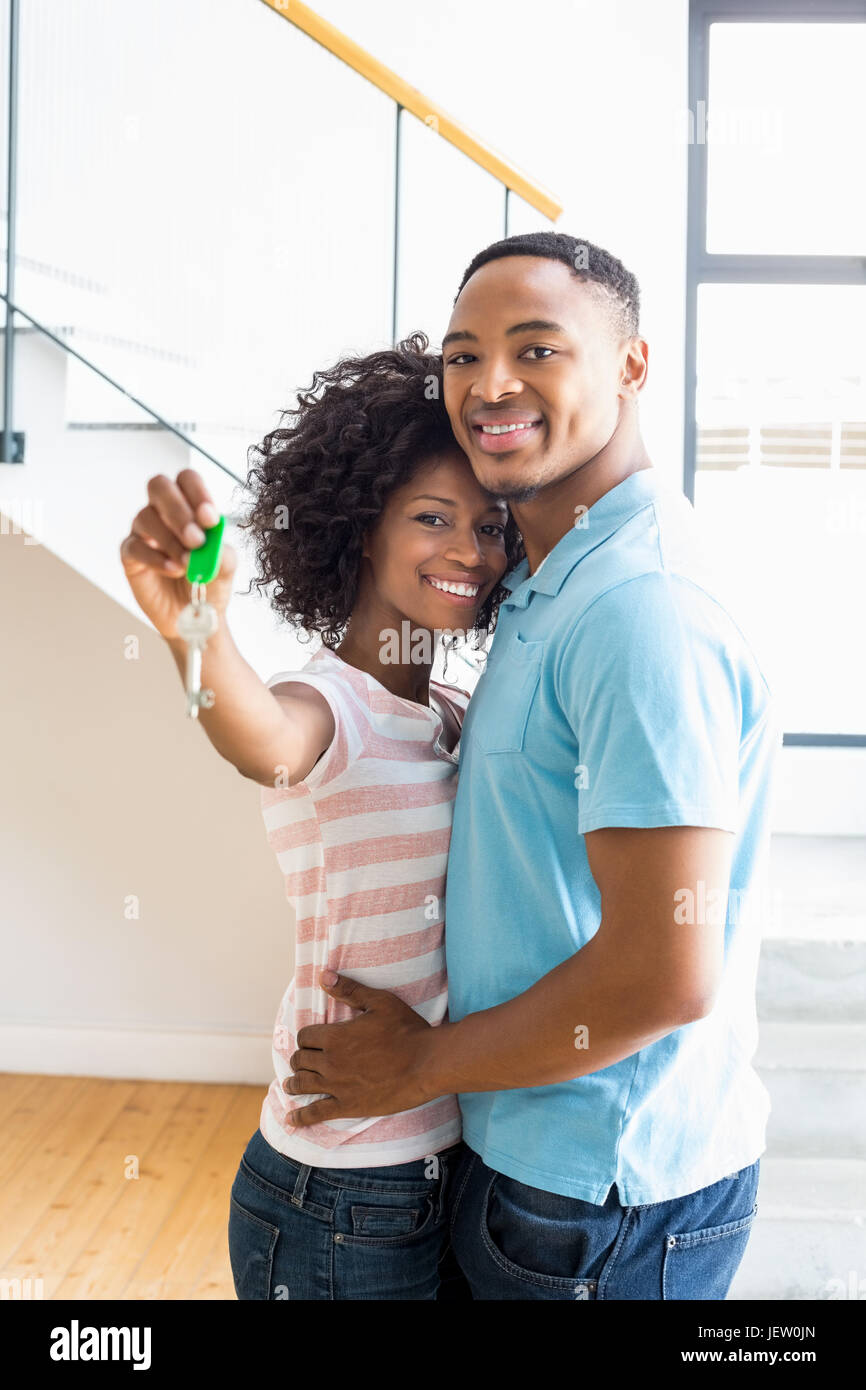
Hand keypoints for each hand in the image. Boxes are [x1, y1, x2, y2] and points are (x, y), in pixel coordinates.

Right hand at [119, 468, 236, 639]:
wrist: (195, 615)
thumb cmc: (209, 582)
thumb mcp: (225, 566)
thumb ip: (221, 549)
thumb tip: (210, 536)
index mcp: (190, 506)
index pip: (187, 480)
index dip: (198, 493)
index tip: (210, 519)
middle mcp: (163, 512)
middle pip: (159, 487)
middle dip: (179, 511)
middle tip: (196, 539)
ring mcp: (144, 531)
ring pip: (146, 516)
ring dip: (170, 540)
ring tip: (188, 563)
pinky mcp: (130, 554)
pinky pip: (135, 546)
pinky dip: (156, 559)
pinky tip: (173, 570)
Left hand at [283, 972, 435, 1124]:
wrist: (427, 1063)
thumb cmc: (406, 1029)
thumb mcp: (379, 1002)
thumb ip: (349, 990)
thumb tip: (323, 975)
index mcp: (335, 1036)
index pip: (305, 1037)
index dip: (306, 1038)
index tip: (311, 1041)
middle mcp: (331, 1062)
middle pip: (300, 1061)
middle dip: (300, 1059)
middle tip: (303, 1061)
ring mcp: (338, 1086)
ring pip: (302, 1084)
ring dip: (293, 1083)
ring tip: (290, 1085)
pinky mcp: (348, 1105)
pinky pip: (316, 1112)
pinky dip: (300, 1117)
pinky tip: (290, 1119)